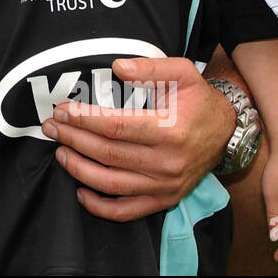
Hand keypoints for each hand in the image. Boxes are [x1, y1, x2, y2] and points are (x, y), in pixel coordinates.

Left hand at [42, 57, 234, 221]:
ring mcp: (165, 185)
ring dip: (79, 170)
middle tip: (51, 127)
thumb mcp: (183, 73)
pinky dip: (100, 207)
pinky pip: (127, 210)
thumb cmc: (199, 101)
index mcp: (171, 130)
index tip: (62, 110)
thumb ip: (151, 68)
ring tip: (60, 152)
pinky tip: (80, 192)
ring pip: (111, 183)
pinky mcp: (164, 199)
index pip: (116, 127)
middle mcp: (167, 163)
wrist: (227, 133)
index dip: (84, 119)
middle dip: (73, 139)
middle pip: (108, 154)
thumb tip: (118, 67)